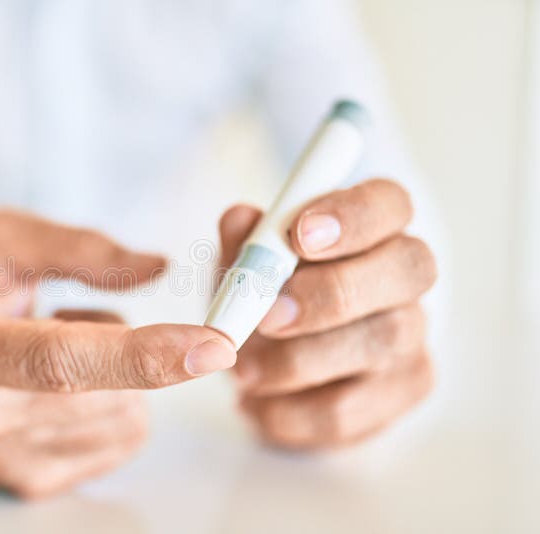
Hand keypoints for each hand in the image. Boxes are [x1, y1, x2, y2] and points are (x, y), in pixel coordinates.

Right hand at [0, 210, 236, 497]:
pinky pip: (123, 440)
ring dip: (119, 376)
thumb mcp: (5, 242)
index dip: (140, 354)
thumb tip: (157, 268)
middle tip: (71, 320)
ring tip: (61, 355)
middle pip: (108, 390)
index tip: (213, 346)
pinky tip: (67, 391)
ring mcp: (5, 461)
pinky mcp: (33, 484)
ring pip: (128, 416)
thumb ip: (79, 248)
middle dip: (125, 348)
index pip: (59, 360)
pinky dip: (116, 405)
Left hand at [219, 179, 436, 447]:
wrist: (271, 365)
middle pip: (408, 268)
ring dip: (299, 360)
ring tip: (244, 371)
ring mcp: (412, 337)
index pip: (389, 203)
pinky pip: (353, 409)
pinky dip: (292, 412)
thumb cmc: (266, 296)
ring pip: (382, 341)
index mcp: (374, 227)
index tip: (300, 234)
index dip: (353, 215)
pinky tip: (256, 405)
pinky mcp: (401, 393)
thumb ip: (244, 242)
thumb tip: (239, 220)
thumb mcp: (245, 263)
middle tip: (268, 315)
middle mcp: (405, 278)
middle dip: (333, 291)